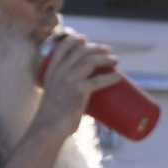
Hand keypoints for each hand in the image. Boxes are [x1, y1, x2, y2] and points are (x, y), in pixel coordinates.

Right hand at [31, 30, 119, 145]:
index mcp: (51, 71)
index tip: (84, 38)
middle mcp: (59, 72)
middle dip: (96, 48)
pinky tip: (119, 76)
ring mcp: (69, 81)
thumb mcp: (54, 96)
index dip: (73, 40)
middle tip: (108, 51)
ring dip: (105, 58)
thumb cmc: (53, 116)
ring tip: (116, 60)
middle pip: (80, 52)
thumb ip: (66, 90)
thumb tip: (84, 93)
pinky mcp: (78, 92)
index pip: (61, 48)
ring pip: (90, 62)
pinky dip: (110, 77)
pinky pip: (98, 81)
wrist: (48, 128)